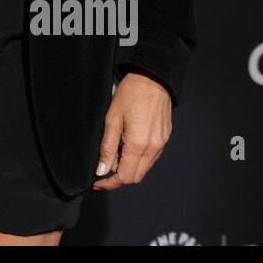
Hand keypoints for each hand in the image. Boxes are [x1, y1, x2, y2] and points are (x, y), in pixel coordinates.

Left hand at [91, 71, 171, 190]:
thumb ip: (107, 147)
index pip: (124, 177)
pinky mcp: (165, 139)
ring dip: (128, 169)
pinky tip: (127, 149)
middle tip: (102, 171)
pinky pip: (151, 158)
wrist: (153, 79)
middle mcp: (153, 148)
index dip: (109, 183)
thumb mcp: (112, 119)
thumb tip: (102, 170)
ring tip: (113, 157)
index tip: (97, 182)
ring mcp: (161, 144)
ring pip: (144, 169)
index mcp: (138, 145)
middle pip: (135, 177)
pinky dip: (138, 160)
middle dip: (118, 178)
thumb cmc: (130, 95)